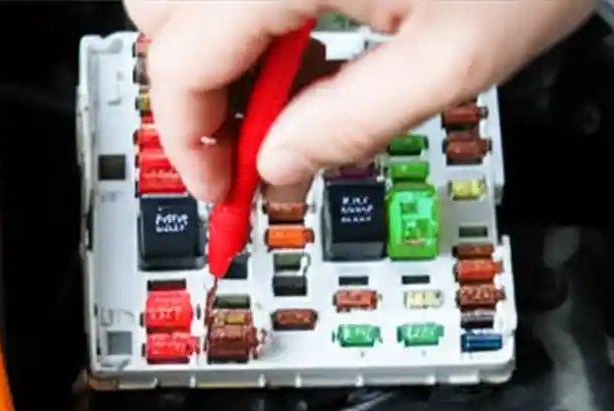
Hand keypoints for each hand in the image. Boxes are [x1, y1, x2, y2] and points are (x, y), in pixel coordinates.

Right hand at [125, 0, 596, 200]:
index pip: (181, 63)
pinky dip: (254, 14)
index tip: (226, 191)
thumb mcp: (452, 62)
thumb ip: (349, 122)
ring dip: (222, 50)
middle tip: (254, 144)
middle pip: (161, 15)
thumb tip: (279, 167)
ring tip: (297, 90)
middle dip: (196, 92)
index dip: (192, 144)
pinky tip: (311, 36)